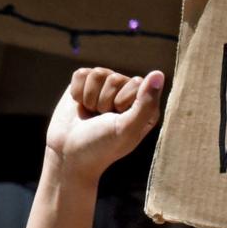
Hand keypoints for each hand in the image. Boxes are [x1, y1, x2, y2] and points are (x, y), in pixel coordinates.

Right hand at [44, 67, 165, 184]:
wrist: (68, 154)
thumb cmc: (101, 146)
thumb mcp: (127, 129)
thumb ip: (146, 104)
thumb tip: (158, 73)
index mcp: (145, 106)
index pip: (137, 83)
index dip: (121, 102)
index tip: (117, 121)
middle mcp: (128, 93)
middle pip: (115, 78)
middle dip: (104, 102)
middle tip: (101, 120)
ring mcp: (106, 87)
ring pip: (97, 73)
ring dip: (90, 98)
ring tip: (92, 115)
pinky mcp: (86, 84)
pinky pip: (81, 73)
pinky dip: (77, 92)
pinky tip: (80, 107)